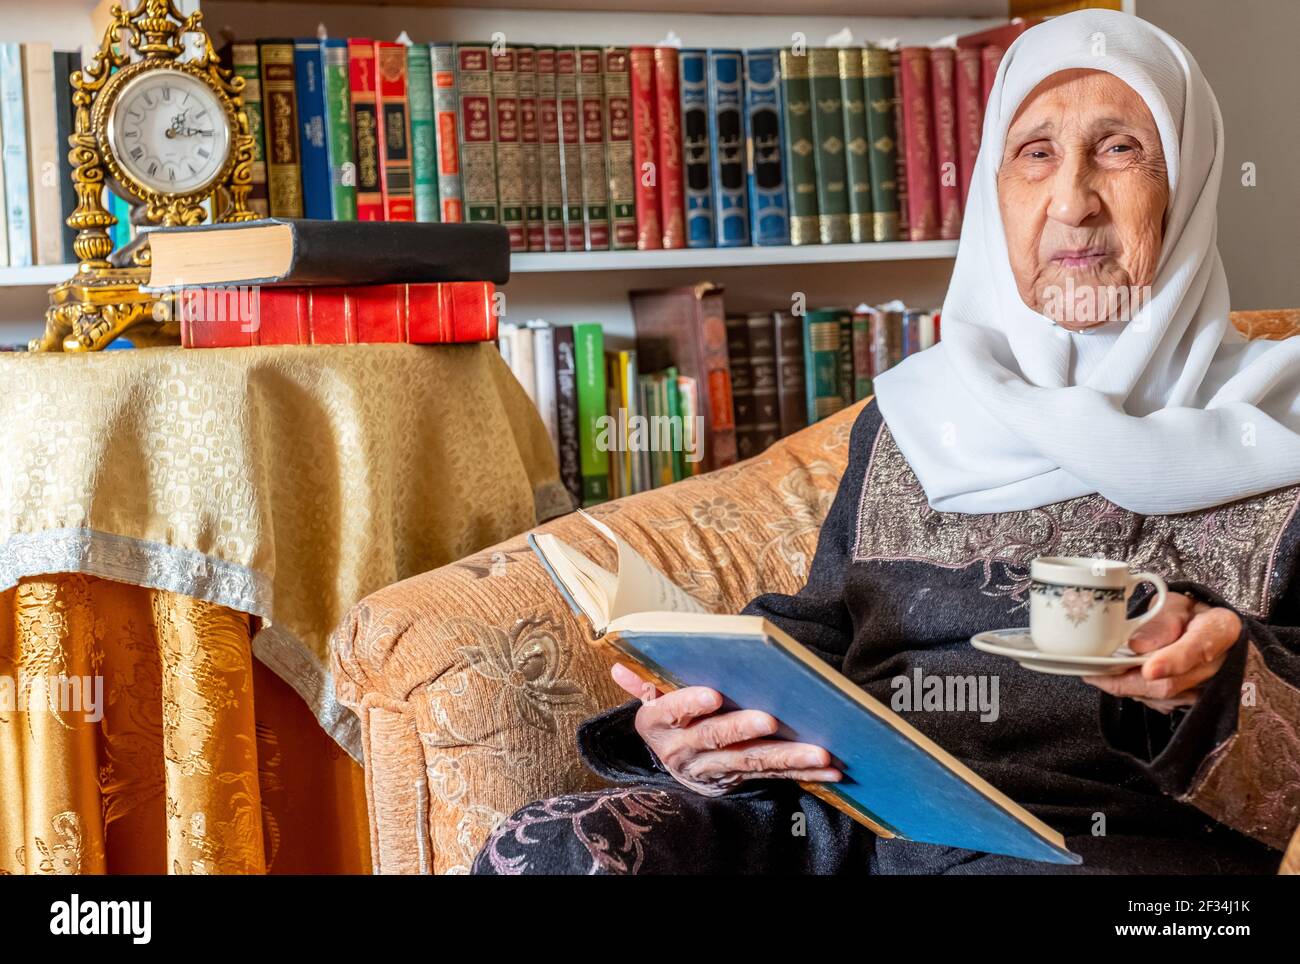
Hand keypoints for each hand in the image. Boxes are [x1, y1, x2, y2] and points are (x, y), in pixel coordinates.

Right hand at [612, 662, 840, 796]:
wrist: (678, 763)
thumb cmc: (671, 717)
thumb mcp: (652, 700)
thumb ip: (643, 682)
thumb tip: (619, 664)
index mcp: (657, 725)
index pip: (669, 711)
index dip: (689, 703)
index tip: (713, 692)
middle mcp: (682, 751)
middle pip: (714, 739)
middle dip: (742, 729)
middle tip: (770, 719)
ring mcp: (714, 769)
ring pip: (752, 762)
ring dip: (788, 757)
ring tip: (820, 751)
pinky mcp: (743, 779)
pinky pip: (775, 776)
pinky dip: (806, 773)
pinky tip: (832, 769)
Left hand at [1082, 591, 1241, 712]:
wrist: (1205, 631)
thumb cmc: (1188, 615)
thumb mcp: (1175, 605)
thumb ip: (1161, 622)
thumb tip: (1138, 644)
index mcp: (1218, 630)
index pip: (1198, 648)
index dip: (1172, 661)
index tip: (1150, 669)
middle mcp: (1217, 665)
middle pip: (1170, 683)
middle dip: (1125, 680)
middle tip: (1092, 671)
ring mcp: (1206, 689)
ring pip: (1158, 697)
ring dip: (1125, 685)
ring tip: (1102, 669)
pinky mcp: (1191, 702)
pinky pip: (1156, 702)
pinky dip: (1133, 690)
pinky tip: (1122, 676)